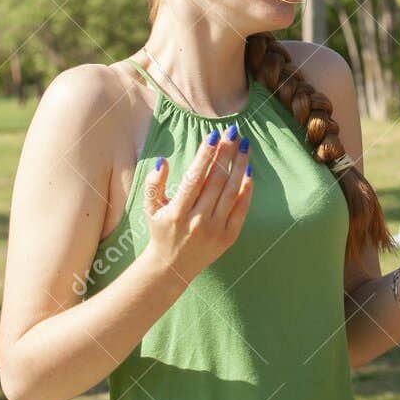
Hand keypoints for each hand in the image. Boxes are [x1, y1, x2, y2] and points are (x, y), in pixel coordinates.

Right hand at [141, 127, 253, 281]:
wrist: (172, 267)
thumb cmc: (161, 230)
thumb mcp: (150, 208)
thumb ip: (153, 184)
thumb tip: (163, 160)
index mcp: (177, 212)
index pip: (194, 178)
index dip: (205, 155)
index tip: (214, 135)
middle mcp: (197, 221)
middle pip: (216, 181)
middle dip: (226, 154)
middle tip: (233, 133)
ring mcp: (215, 230)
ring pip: (232, 192)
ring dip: (240, 166)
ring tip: (244, 146)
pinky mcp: (229, 237)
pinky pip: (241, 209)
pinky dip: (247, 190)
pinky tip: (249, 171)